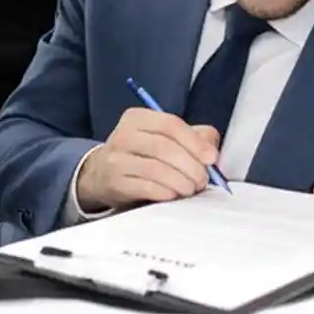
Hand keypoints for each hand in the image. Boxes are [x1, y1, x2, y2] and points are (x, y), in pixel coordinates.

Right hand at [76, 108, 219, 212]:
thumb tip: (211, 148)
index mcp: (137, 118)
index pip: (170, 124)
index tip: (211, 158)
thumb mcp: (163, 138)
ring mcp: (116, 159)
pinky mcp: (114, 182)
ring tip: (191, 189)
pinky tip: (174, 195)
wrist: (102, 175)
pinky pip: (145, 187)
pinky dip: (166, 192)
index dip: (194, 141)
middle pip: (164, 147)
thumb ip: (192, 137)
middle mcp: (123, 135)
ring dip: (181, 182)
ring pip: (156, 169)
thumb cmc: (141, 155)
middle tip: (203, 179)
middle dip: (190, 166)